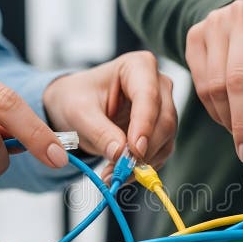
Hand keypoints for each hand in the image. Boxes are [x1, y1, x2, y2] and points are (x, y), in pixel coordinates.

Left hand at [43, 51, 176, 178]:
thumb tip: (120, 154)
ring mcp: (163, 109)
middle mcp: (158, 85)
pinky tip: (121, 173)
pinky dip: (143, 168)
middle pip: (164, 120)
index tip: (135, 150)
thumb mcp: (79, 113)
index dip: (144, 124)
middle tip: (121, 170)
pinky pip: (161, 153)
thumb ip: (99, 132)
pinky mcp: (161, 131)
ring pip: (166, 140)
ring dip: (142, 163)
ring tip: (113, 175)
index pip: (148, 96)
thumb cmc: (76, 99)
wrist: (76, 108)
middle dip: (143, 150)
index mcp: (138, 66)